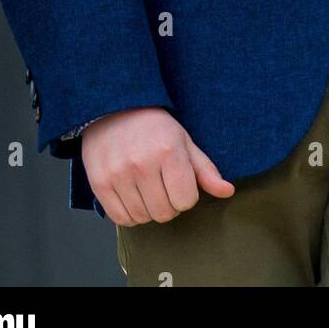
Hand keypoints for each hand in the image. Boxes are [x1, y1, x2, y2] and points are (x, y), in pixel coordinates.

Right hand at [81, 107, 235, 224]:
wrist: (113, 108)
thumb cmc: (154, 126)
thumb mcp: (184, 140)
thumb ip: (205, 170)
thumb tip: (228, 191)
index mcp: (169, 151)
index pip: (186, 201)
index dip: (186, 195)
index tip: (179, 181)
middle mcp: (142, 164)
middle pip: (164, 213)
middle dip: (168, 203)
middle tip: (162, 184)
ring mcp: (119, 174)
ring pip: (143, 218)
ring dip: (148, 208)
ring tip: (145, 186)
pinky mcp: (100, 183)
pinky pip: (120, 219)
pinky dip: (129, 214)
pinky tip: (132, 195)